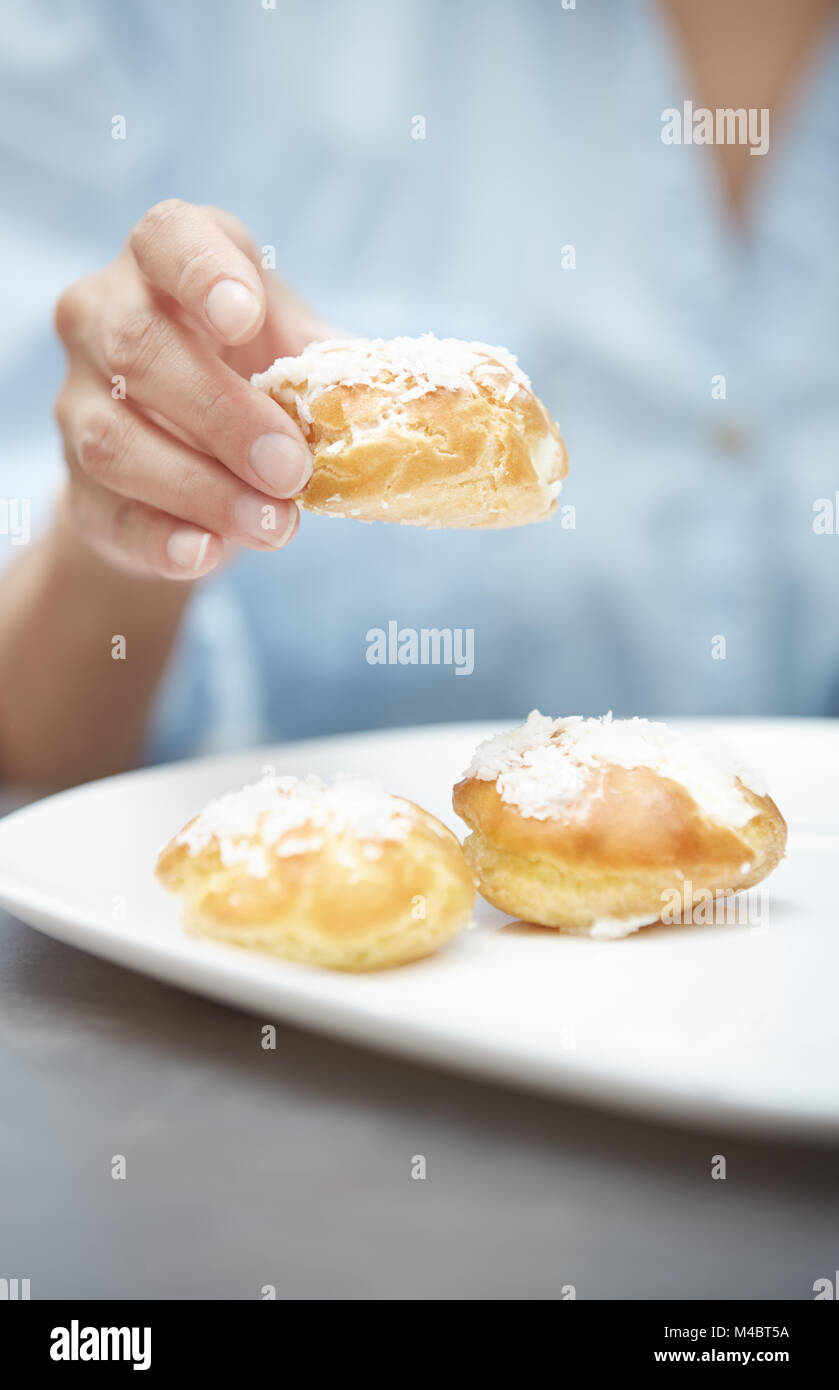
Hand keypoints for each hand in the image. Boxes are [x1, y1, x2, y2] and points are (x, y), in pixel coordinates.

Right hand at [54, 199, 330, 578]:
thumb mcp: (291, 351)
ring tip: (274, 525)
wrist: (182, 463)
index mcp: (163, 262)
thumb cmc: (246, 377)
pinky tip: (206, 553)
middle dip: (222, 415)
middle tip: (291, 468)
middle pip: (138, 350)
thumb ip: (330, 364)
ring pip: (114, 440)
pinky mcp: (79, 487)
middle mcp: (102, 318)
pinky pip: (107, 512)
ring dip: (201, 489)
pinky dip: (160, 539)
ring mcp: (77, 403)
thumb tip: (390, 397)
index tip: (244, 317)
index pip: (168, 240)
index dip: (202, 275)